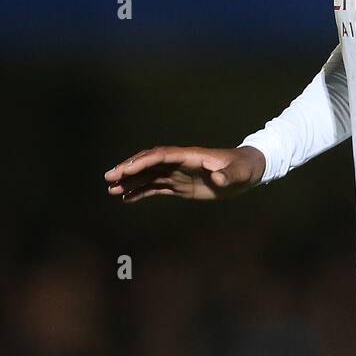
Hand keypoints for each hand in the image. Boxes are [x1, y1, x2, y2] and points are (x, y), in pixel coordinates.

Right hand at [103, 145, 265, 202]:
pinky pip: (156, 187)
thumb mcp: (238, 172)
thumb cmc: (243, 169)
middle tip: (109, 178)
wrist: (246, 173)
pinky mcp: (180, 186)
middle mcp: (179, 163)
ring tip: (111, 190)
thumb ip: (228, 175)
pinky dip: (141, 192)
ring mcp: (178, 174)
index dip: (143, 162)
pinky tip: (126, 199)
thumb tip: (220, 180)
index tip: (126, 170)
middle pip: (149, 163)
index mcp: (190, 156)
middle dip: (129, 169)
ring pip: (149, 175)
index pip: (161, 156)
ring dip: (130, 181)